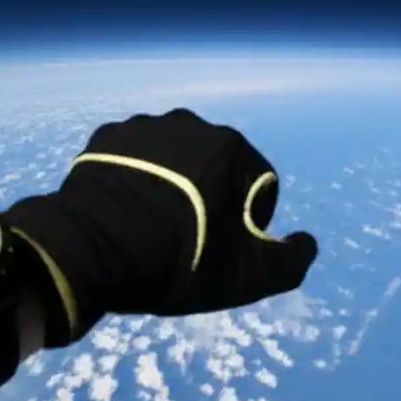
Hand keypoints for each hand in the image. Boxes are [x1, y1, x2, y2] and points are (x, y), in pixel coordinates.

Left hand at [5, 108, 318, 345]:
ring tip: (148, 226)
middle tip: (184, 240)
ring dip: (168, 186)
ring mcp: (144, 127)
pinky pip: (130, 159)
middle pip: (212, 168)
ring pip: (169, 160)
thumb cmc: (180, 258)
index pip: (256, 186)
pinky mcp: (104, 137)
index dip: (245, 225)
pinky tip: (122, 212)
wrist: (93, 247)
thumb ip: (292, 259)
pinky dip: (132, 180)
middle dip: (206, 199)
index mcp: (232, 147)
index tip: (221, 251)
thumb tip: (306, 242)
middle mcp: (191, 124)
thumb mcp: (249, 276)